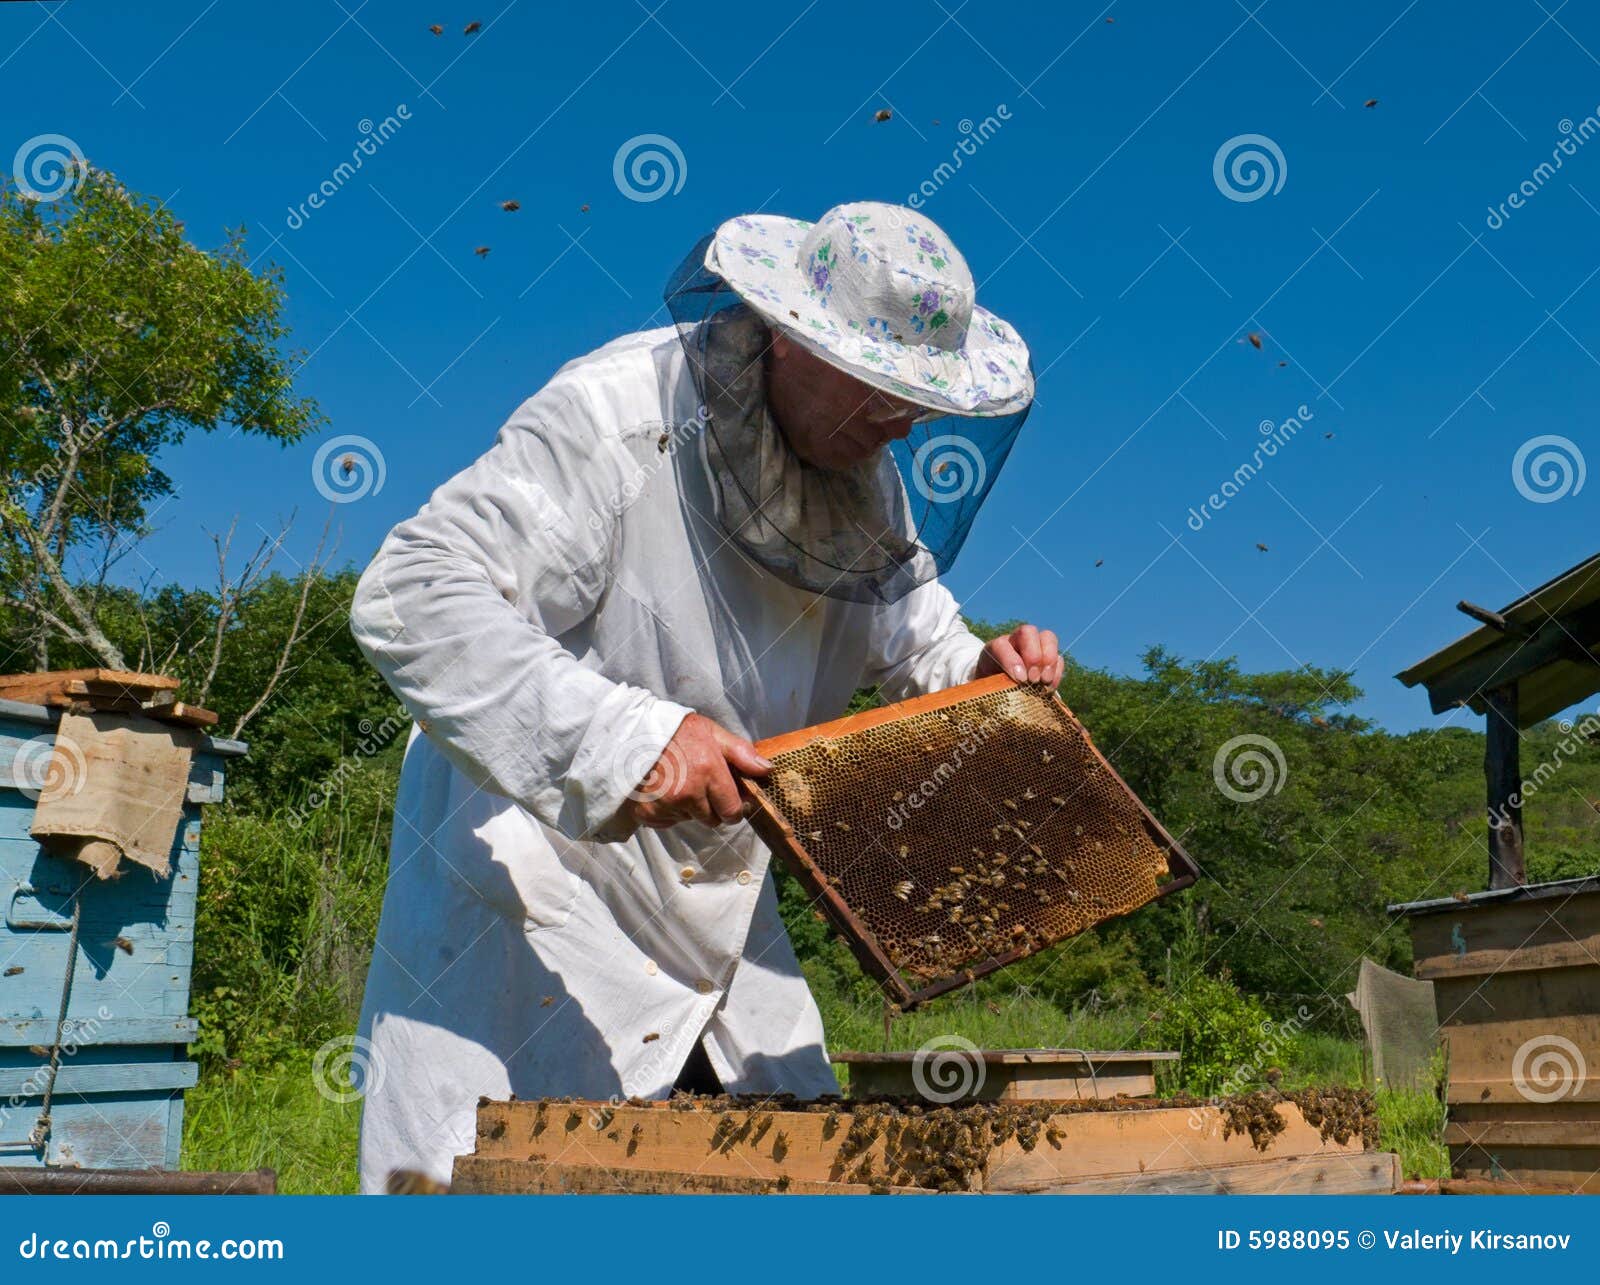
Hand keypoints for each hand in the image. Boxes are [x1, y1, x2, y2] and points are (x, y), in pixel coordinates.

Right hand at [620, 713, 771, 829]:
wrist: (631, 733)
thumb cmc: (675, 731)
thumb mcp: (711, 732)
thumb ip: (740, 752)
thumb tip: (766, 770)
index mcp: (709, 772)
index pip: (732, 811)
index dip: (732, 807)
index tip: (727, 797)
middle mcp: (689, 794)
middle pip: (712, 820)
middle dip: (710, 807)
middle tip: (698, 785)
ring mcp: (667, 806)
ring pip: (689, 820)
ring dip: (688, 808)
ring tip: (677, 782)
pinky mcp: (648, 814)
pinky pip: (668, 822)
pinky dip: (668, 811)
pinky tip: (662, 790)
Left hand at [976, 624, 1063, 686]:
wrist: (1001, 689)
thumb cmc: (992, 688)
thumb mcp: (987, 687)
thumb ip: (994, 686)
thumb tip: (1009, 690)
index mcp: (995, 647)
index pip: (1001, 645)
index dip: (1011, 661)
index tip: (1019, 679)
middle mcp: (1016, 641)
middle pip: (1028, 631)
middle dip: (1033, 656)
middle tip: (1033, 679)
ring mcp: (1035, 646)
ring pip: (1048, 637)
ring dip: (1049, 660)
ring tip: (1044, 681)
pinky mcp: (1048, 659)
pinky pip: (1059, 657)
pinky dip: (1057, 671)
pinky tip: (1050, 686)